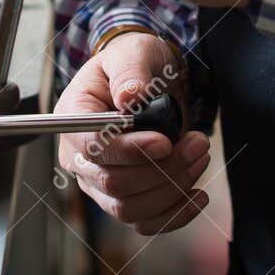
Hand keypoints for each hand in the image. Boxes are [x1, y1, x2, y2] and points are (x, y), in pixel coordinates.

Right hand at [57, 31, 210, 234]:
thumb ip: (131, 73)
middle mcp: (79, 156)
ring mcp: (98, 183)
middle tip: (198, 143)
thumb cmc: (134, 64)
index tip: (165, 141)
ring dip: (172, 188)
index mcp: (74, 117)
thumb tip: (130, 99)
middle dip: (161, 168)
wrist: (148, 81)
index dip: (129, 150)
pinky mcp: (122, 199)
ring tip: (200, 155)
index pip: (92, 148)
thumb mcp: (133, 52)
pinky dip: (174, 214)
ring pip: (129, 208)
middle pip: (113, 183)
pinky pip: (143, 222)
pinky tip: (198, 195)